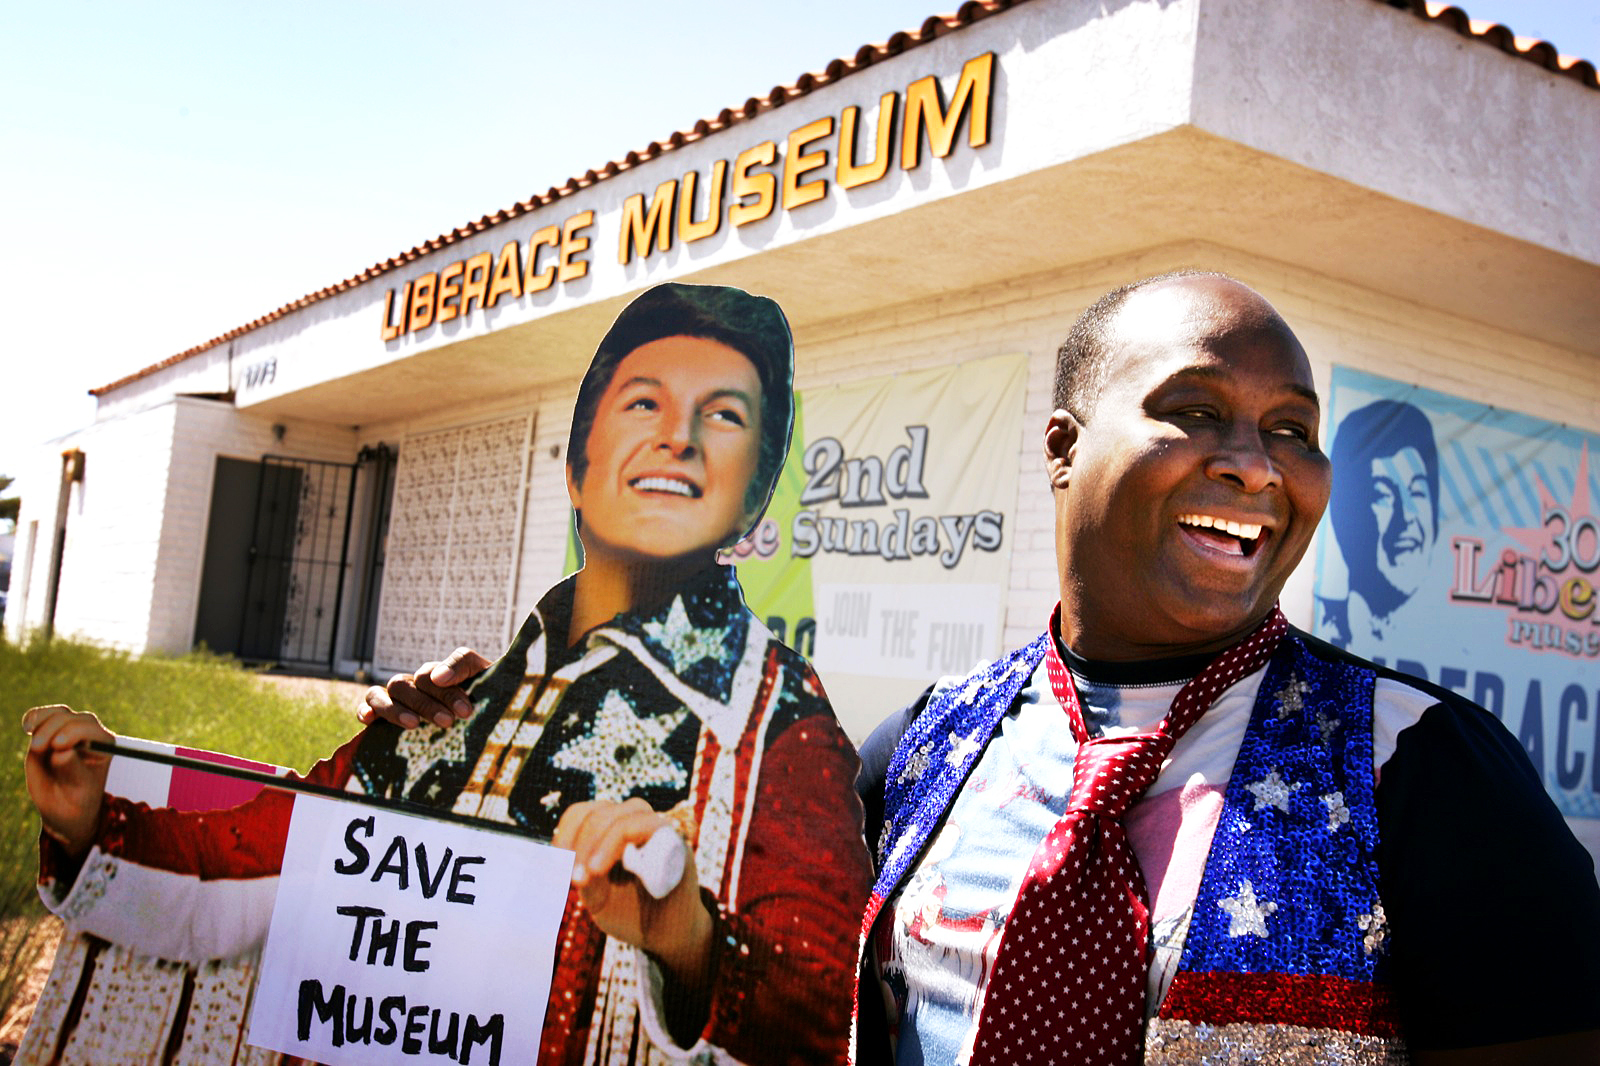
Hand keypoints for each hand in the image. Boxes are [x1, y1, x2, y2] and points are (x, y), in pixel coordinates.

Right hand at [22, 705, 113, 857]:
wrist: (62, 808)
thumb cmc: (77, 801)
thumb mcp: (78, 791)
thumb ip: (71, 770)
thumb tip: (63, 752)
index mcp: (104, 746)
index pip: (91, 730)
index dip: (74, 732)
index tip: (58, 746)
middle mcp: (90, 735)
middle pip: (73, 719)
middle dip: (54, 729)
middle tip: (37, 749)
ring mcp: (70, 732)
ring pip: (58, 714)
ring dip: (42, 723)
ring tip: (34, 745)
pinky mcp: (50, 733)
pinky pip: (43, 717)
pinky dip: (34, 718)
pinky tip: (27, 726)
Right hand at [358, 647, 490, 729]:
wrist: (491, 723)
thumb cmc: (487, 702)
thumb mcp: (486, 678)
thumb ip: (465, 665)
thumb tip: (437, 675)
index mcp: (440, 673)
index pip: (434, 673)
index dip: (447, 691)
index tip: (465, 711)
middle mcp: (416, 684)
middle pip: (408, 684)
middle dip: (426, 703)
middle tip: (447, 722)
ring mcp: (400, 698)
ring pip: (383, 692)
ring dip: (395, 708)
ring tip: (414, 725)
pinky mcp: (386, 717)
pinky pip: (368, 706)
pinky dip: (366, 710)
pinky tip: (369, 720)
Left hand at [553, 799, 711, 989]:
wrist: (667, 937)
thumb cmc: (631, 913)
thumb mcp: (597, 897)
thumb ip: (583, 878)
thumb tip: (560, 862)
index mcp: (610, 829)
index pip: (581, 813)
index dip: (564, 834)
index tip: (554, 866)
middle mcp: (633, 821)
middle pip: (598, 813)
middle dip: (580, 845)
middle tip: (574, 879)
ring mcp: (656, 829)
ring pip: (622, 817)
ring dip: (600, 844)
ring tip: (590, 874)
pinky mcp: (675, 841)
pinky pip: (650, 827)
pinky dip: (622, 844)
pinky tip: (607, 868)